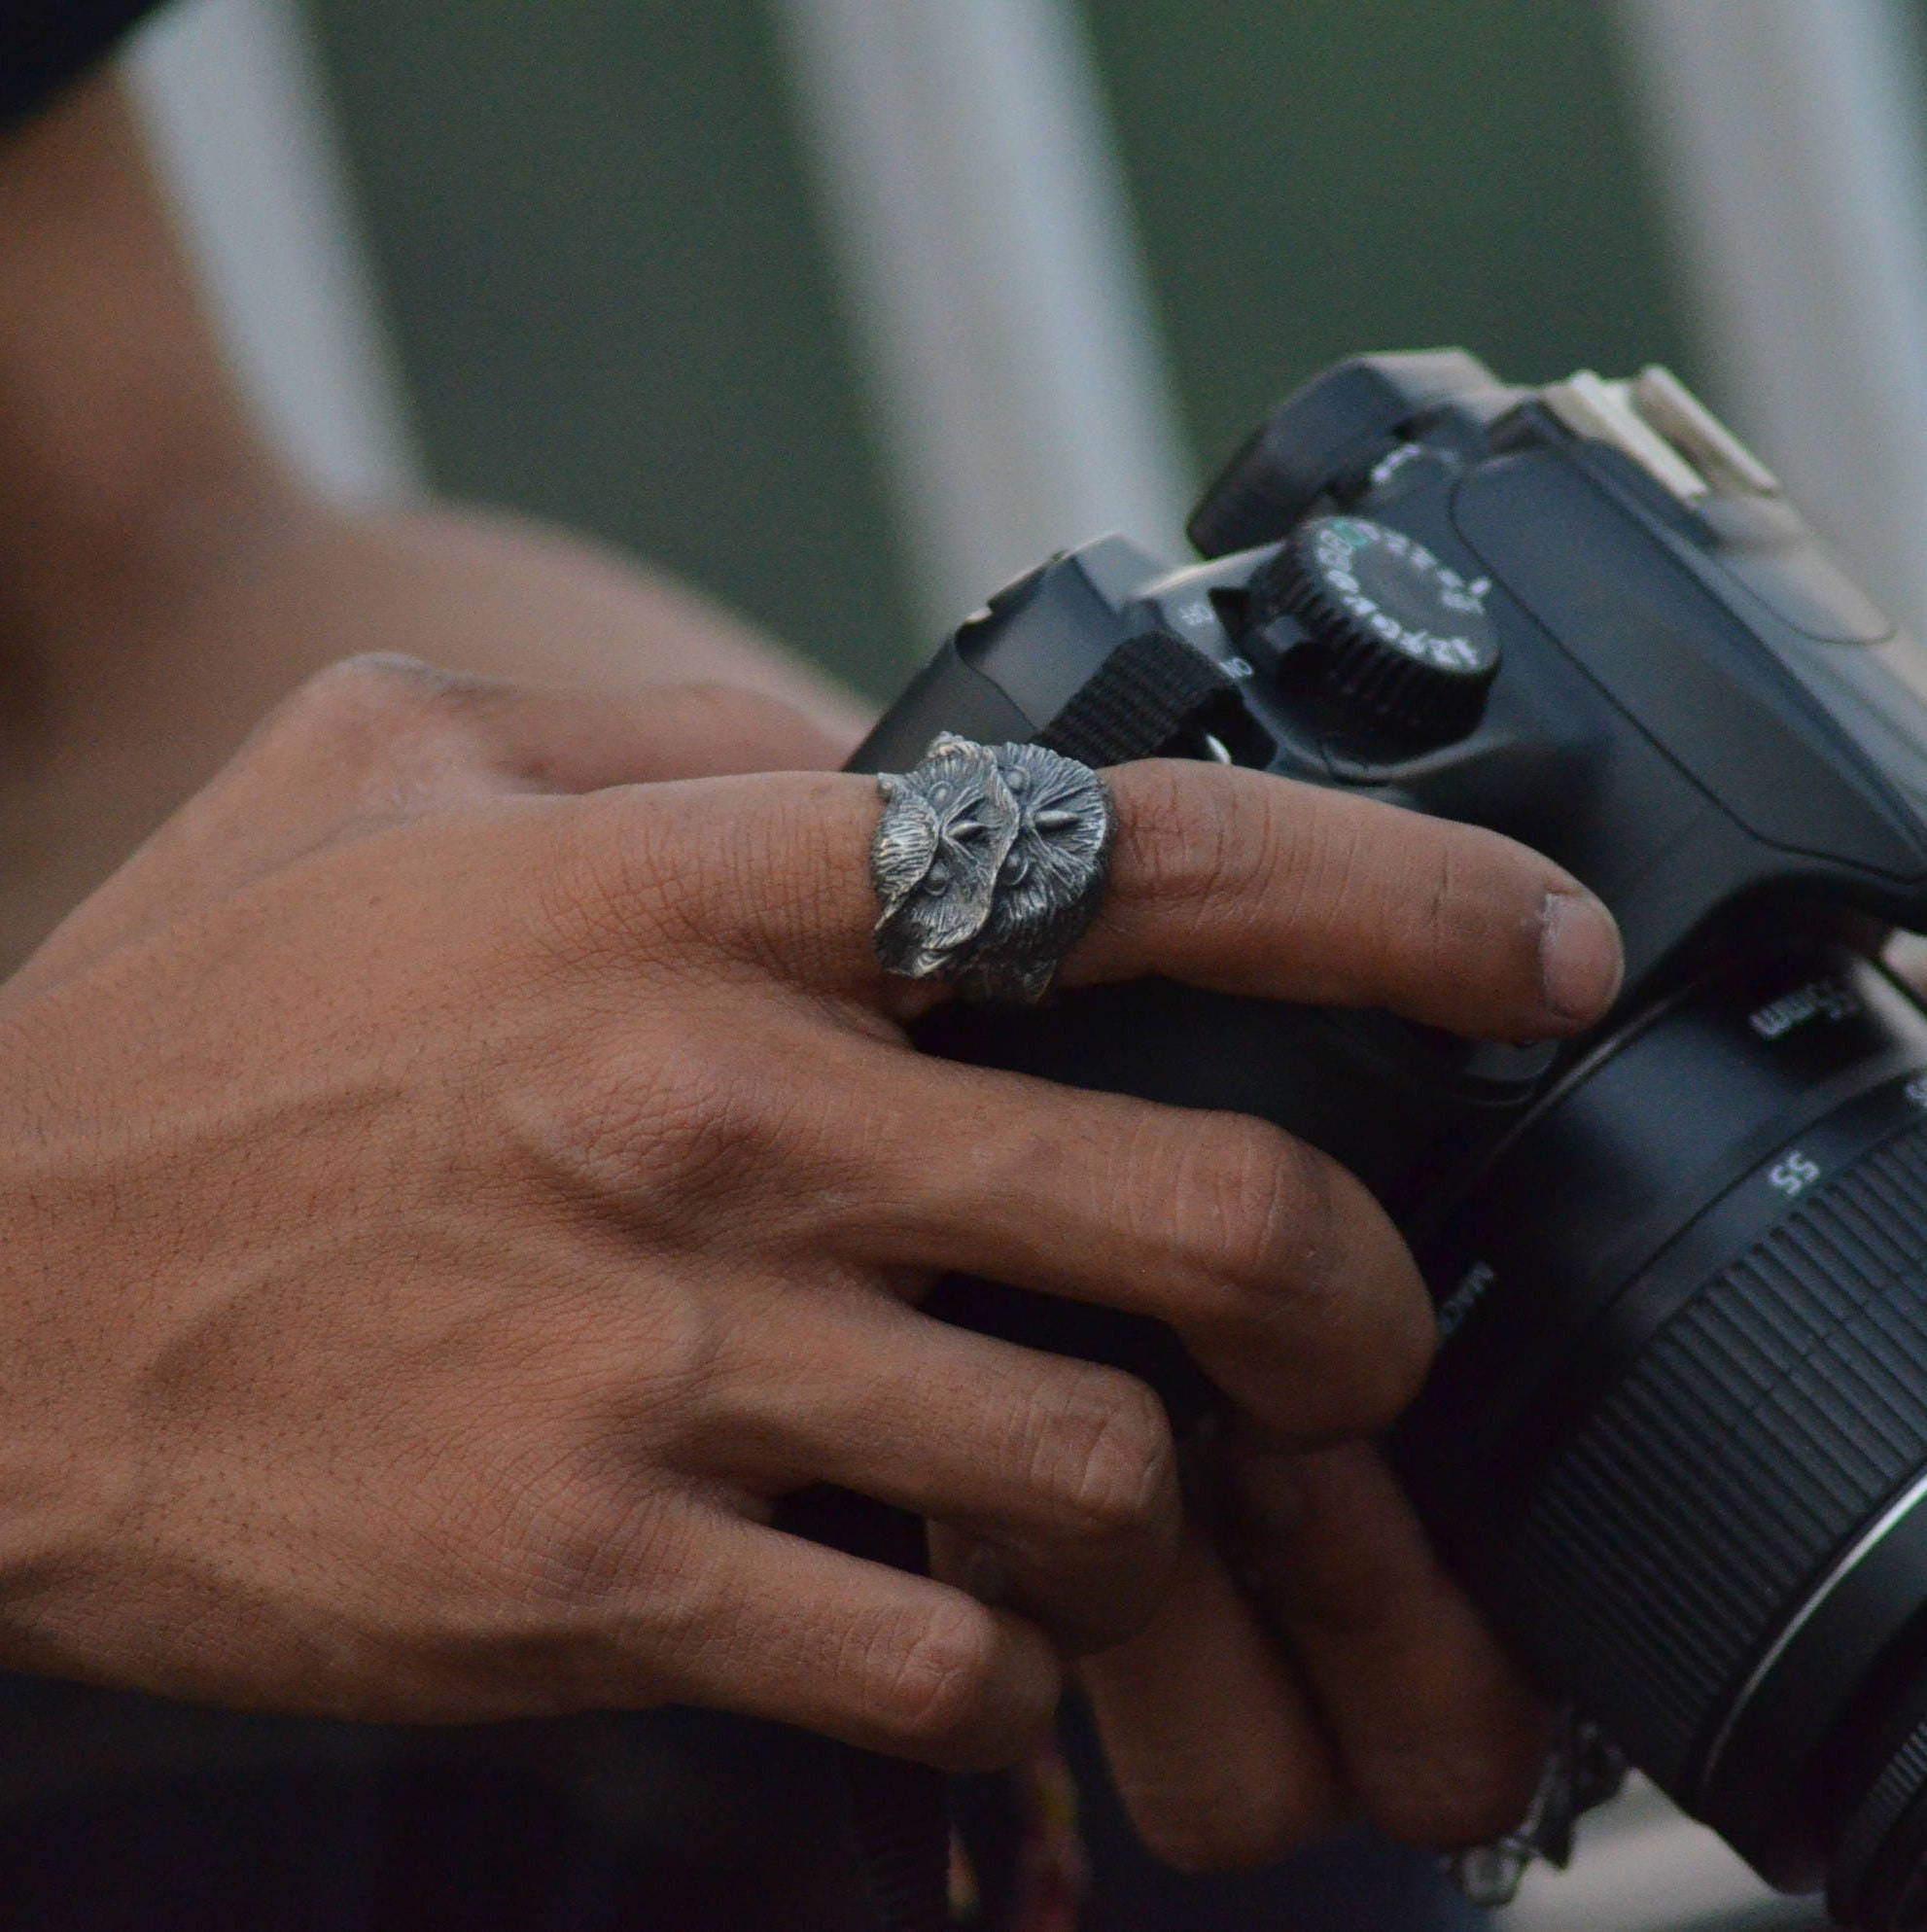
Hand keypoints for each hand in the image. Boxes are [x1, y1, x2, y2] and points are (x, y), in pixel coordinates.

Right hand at [0, 656, 1616, 1777]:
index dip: (1380, 903)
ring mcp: (671, 1370)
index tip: (1525, 948)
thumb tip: (874, 746)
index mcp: (684, 897)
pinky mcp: (606, 1579)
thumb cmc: (183, 1027)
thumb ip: (663, 732)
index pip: (1126, 865)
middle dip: (1348, 1291)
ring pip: (1097, 1471)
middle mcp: (715, 1120)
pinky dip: (1007, 1654)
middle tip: (1362, 1319)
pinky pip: (940, 1659)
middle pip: (1195, 1213)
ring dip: (1163, 1493)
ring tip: (1122, 1481)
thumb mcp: (390, 764)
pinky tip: (959, 1615)